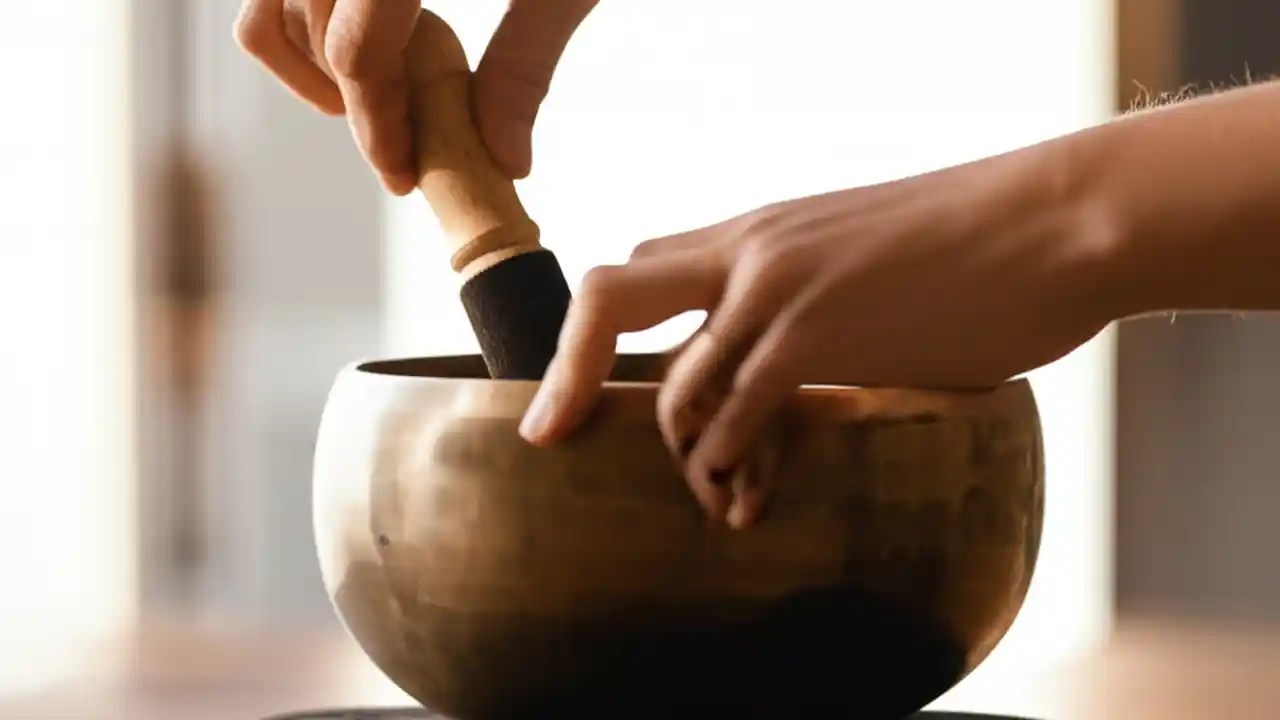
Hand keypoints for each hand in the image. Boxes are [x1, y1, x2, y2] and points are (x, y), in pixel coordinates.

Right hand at [234, 0, 596, 191]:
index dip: (377, 122)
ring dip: (313, 51)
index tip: (401, 175)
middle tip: (401, 141)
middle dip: (352, 94)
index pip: (360, 46)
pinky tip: (371, 32)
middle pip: (304, 21)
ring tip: (378, 92)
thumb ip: (526, 58)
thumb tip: (503, 158)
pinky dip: (308, 6)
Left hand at [518, 139, 1122, 527]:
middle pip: (609, 296)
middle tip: (552, 434)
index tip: (572, 386)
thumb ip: (809, 295)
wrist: (1059, 221)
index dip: (595, 331)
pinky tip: (749, 496)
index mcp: (758, 229)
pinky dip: (730, 465)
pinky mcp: (818, 334)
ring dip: (685, 457)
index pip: (638, 267)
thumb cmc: (979, 243)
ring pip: (677, 388)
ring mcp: (776, 290)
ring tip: (721, 499)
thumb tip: (786, 359)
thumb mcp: (866, 251)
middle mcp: (748, 250)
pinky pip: (735, 416)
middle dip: (569, 373)